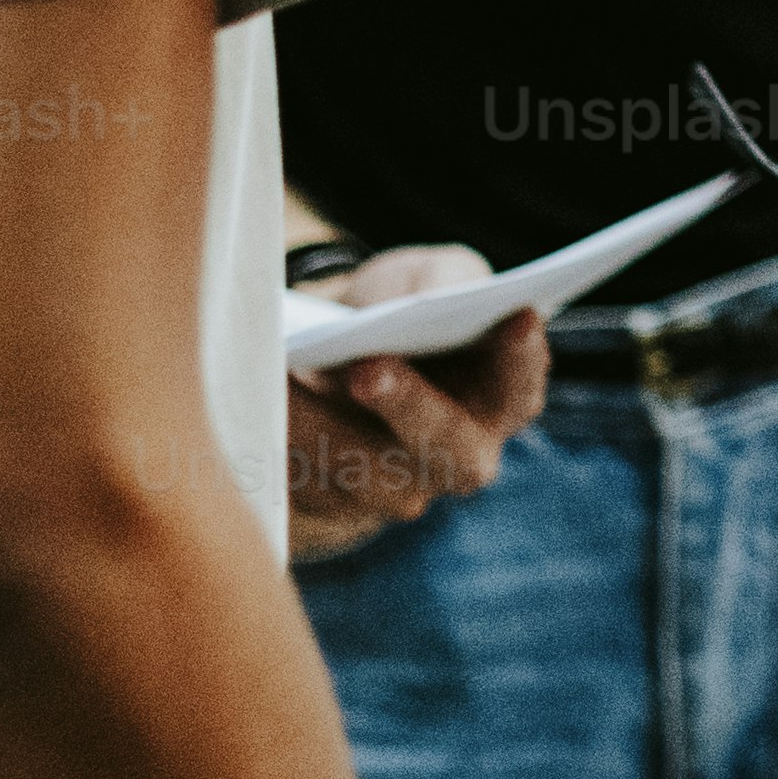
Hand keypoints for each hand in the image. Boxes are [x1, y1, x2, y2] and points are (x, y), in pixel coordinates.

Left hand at [281, 251, 545, 560]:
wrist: (335, 353)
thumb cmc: (399, 307)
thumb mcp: (427, 276)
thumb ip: (446, 279)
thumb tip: (433, 302)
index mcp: (502, 398)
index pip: (522, 384)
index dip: (521, 356)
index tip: (517, 315)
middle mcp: (459, 456)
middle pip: (445, 448)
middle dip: (408, 405)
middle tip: (367, 368)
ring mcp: (398, 489)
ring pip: (363, 471)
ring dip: (319, 422)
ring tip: (281, 371)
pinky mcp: (334, 503)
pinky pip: (307, 483)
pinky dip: (278, 438)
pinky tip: (255, 396)